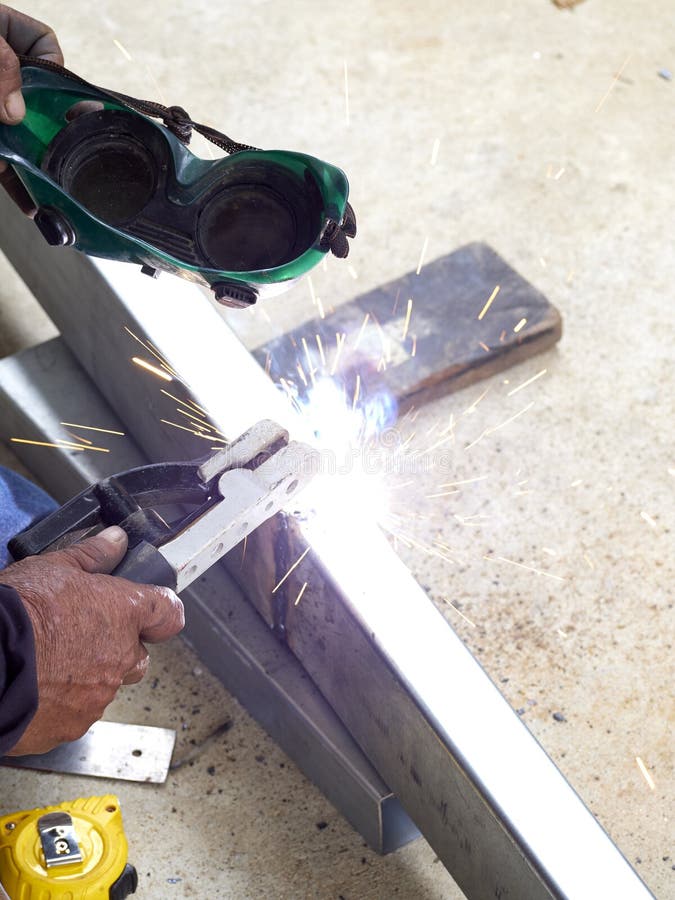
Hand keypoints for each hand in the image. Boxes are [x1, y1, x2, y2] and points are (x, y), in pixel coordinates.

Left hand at [0, 4, 62, 210]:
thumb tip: (15, 113)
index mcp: (0, 32)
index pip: (43, 47)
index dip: (55, 70)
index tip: (55, 94)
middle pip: (34, 99)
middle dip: (47, 128)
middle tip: (64, 151)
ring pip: (16, 134)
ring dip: (33, 162)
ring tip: (51, 190)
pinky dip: (11, 179)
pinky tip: (27, 201)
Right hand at [0, 526, 183, 754]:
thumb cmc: (18, 612)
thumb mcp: (53, 567)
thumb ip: (91, 555)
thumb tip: (116, 540)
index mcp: (124, 613)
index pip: (168, 613)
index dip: (161, 613)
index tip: (151, 613)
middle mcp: (121, 657)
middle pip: (138, 655)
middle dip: (118, 647)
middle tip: (82, 636)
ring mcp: (99, 696)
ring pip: (106, 686)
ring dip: (88, 676)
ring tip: (50, 660)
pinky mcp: (73, 725)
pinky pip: (77, 713)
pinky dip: (62, 702)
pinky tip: (37, 685)